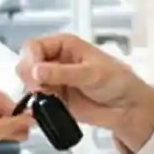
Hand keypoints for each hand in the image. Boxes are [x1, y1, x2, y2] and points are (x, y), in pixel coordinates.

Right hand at [16, 33, 153, 153]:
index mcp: (64, 45)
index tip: (35, 75)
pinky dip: (37, 105)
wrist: (126, 108)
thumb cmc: (116, 81)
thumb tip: (36, 71)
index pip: (34, 46)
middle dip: (29, 77)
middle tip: (41, 90)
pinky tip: (46, 108)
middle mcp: (55, 60)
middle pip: (26, 64)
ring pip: (28, 83)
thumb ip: (63, 73)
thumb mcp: (92, 74)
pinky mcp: (54, 99)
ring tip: (49, 99)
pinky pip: (36, 100)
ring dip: (34, 92)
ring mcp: (53, 80)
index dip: (31, 59)